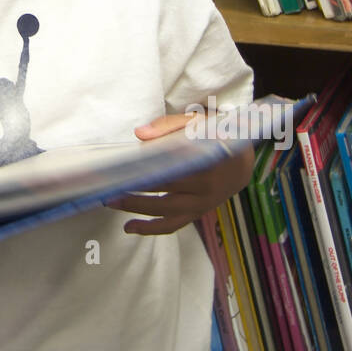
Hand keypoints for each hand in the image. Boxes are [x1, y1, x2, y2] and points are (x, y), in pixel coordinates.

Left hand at [104, 112, 254, 235]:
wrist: (244, 160)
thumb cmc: (217, 135)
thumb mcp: (198, 121)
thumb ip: (169, 125)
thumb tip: (139, 134)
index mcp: (204, 162)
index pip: (168, 169)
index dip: (141, 171)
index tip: (118, 170)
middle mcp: (204, 187)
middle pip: (162, 193)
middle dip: (133, 192)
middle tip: (107, 187)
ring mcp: (201, 204)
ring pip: (166, 213)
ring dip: (137, 211)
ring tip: (111, 204)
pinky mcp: (198, 213)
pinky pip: (173, 225)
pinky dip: (151, 229)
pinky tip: (130, 227)